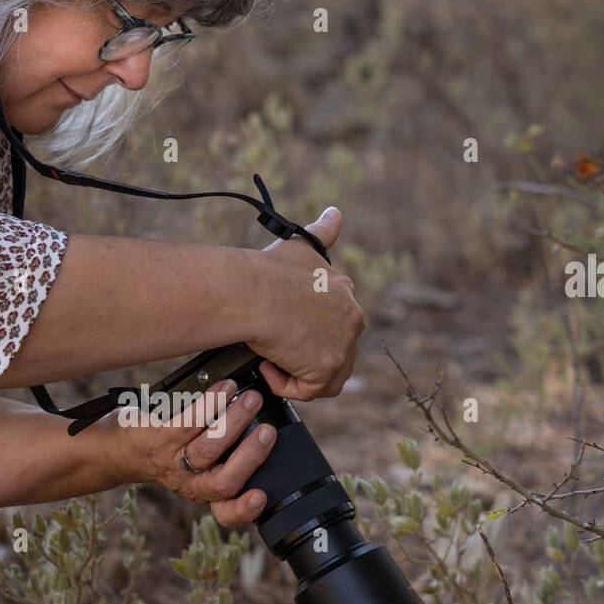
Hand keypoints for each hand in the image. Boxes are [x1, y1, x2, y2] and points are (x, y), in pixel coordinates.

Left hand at [101, 378, 276, 528]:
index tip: (262, 496)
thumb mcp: (193, 467)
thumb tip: (259, 423)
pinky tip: (225, 388)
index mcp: (203, 490)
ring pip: (208, 448)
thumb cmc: (161, 454)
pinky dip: (211, 403)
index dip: (246, 510)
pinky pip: (189, 422)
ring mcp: (172, 462)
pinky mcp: (158, 439)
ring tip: (252, 400)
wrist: (115, 450)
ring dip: (234, 422)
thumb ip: (225, 457)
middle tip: (269, 431)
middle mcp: (189, 482)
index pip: (226, 512)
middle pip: (224, 482)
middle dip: (251, 456)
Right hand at [246, 205, 365, 402]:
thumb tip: (335, 213)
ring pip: (324, 375)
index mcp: (345, 291)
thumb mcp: (300, 245)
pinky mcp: (328, 366)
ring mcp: (343, 343)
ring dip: (295, 371)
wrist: (251, 292)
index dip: (309, 332)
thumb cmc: (267, 270)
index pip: (336, 323)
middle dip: (305, 355)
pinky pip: (307, 389)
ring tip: (270, 357)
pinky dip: (285, 383)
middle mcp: (352, 317)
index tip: (284, 330)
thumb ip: (321, 232)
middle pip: (333, 352)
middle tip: (276, 348)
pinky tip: (268, 365)